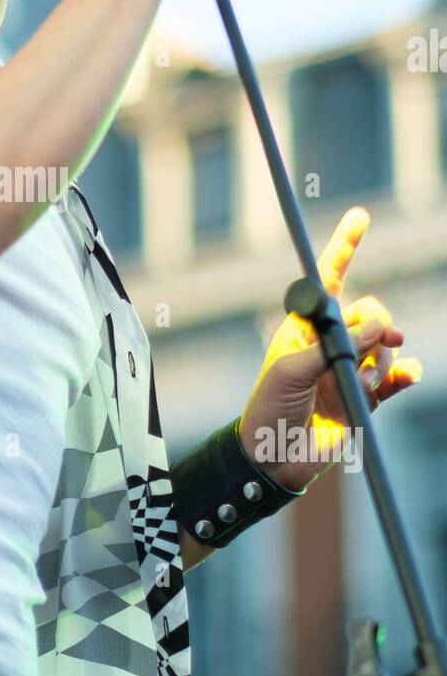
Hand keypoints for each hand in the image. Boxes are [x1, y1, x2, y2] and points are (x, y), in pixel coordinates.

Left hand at [238, 207, 422, 490]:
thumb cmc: (269, 408)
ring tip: (364, 380)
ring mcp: (348, 369)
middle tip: (367, 346)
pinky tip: (406, 374)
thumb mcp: (293, 370)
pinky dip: (403, 372)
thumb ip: (335, 346)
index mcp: (304, 327)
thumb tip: (380, 325)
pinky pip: (395, 376)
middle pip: (369, 311)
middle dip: (375, 323)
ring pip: (384, 343)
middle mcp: (329, 343)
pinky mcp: (364, 397)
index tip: (360, 217)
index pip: (328, 280)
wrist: (274, 457)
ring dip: (381, 357)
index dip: (344, 248)